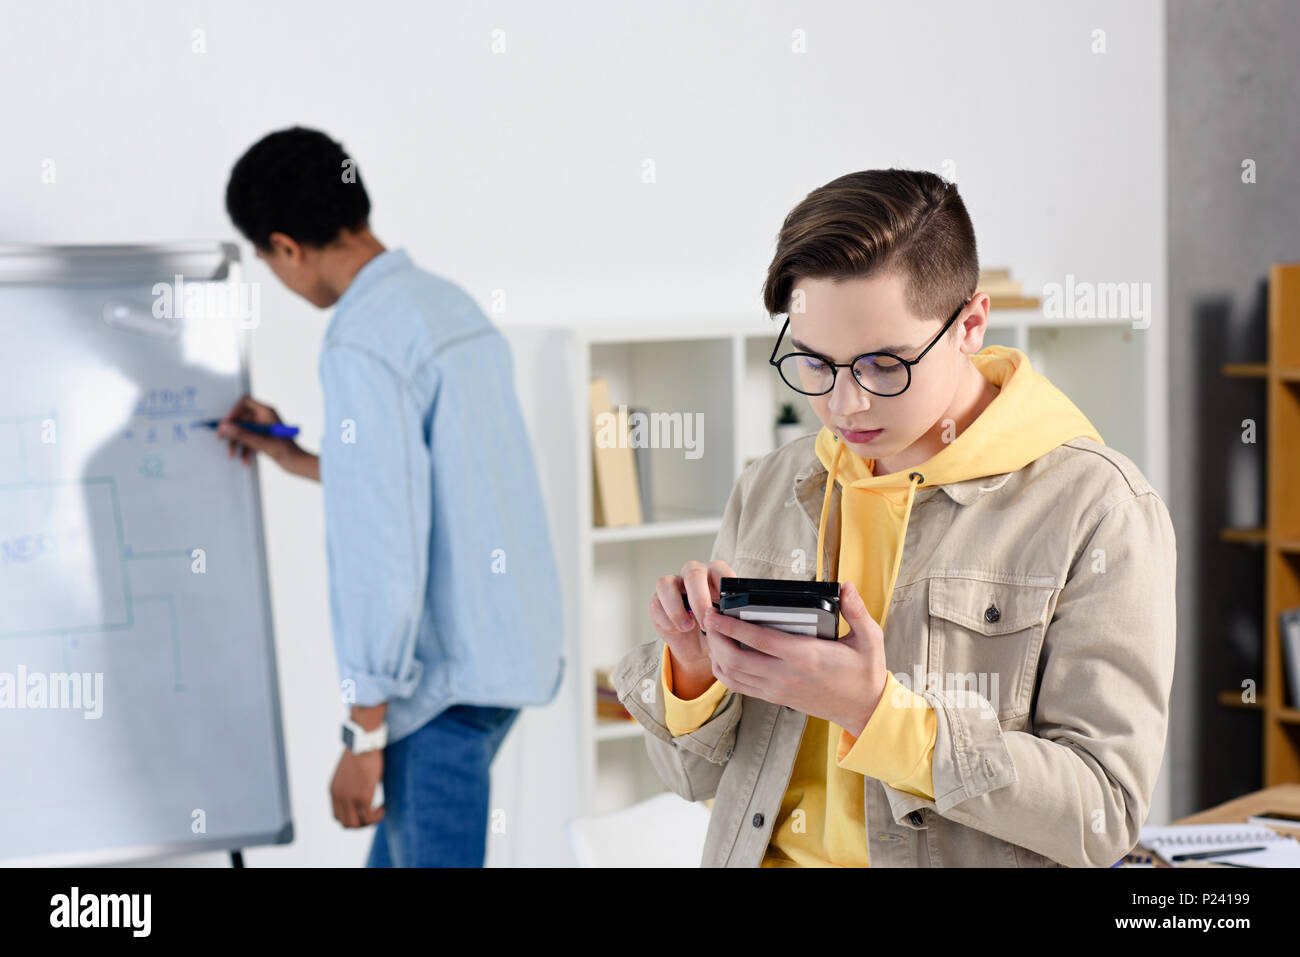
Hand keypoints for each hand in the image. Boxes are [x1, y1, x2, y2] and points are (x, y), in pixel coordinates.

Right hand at [216, 395, 316, 477]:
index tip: (226, 422)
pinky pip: (248, 439)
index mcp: (266, 411)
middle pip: (241, 418)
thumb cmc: (284, 450)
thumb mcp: (259, 442)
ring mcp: (262, 427)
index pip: (245, 402)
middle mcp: (264, 417)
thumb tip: (225, 427)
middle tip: (220, 438)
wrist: (296, 462)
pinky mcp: (262, 437)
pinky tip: (244, 460)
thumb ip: (241, 434)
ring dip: (236, 443)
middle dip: (232, 431)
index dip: (233, 410)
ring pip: (242, 431)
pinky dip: (244, 449)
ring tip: (233, 455)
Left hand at [330, 748, 384, 827]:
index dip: (351, 817)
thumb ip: (351, 784)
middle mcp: (338, 797)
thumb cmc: (360, 751)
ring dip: (369, 822)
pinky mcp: (363, 796)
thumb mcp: (349, 771)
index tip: (363, 811)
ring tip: (379, 811)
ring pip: (356, 824)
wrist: (363, 742)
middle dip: (361, 823)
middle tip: (373, 814)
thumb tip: (363, 787)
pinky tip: (383, 807)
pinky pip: (369, 817)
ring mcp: (350, 798)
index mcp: (333, 790)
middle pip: (346, 823)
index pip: (337, 816)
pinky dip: (377, 816)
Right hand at [649, 559, 735, 697]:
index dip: (722, 585)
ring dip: (677, 609)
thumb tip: (738, 616)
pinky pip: (656, 604)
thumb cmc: (719, 629)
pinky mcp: (657, 600)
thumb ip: (734, 615)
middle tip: (706, 622)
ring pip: (665, 584)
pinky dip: (667, 620)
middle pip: (692, 573)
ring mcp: (673, 585)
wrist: (700, 646)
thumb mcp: (731, 622)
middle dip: (699, 599)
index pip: (719, 569)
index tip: (725, 608)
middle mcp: (693, 574)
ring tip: (687, 627)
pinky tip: (678, 631)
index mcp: (716, 573)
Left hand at [701, 580, 887, 736]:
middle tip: (707, 617)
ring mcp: (777, 689)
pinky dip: (724, 671)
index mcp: (805, 657)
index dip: (731, 626)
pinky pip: (740, 687)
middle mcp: (785, 675)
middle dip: (715, 638)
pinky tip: (722, 655)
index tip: (715, 611)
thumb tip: (847, 586)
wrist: (864, 709)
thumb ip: (857, 611)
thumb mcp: (869, 638)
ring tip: (711, 633)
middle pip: (735, 659)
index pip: (758, 640)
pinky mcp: (775, 697)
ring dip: (716, 654)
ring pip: (733, 675)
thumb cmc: (865, 671)